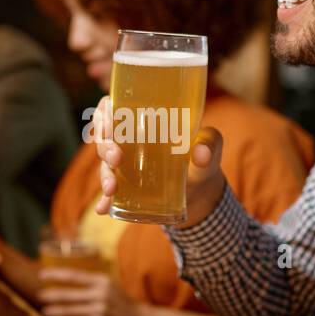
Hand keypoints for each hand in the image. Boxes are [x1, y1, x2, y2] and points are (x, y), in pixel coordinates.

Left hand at [38, 268, 151, 315]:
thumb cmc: (119, 303)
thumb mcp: (108, 287)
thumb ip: (89, 284)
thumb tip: (64, 281)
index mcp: (102, 280)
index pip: (75, 275)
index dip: (56, 274)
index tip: (41, 274)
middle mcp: (102, 293)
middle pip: (72, 293)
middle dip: (54, 294)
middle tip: (39, 296)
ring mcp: (102, 309)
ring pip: (73, 310)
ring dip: (57, 311)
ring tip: (44, 311)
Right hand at [92, 95, 227, 227]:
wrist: (202, 192)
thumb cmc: (204, 158)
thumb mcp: (211, 147)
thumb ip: (210, 143)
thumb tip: (201, 153)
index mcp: (144, 120)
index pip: (112, 107)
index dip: (104, 113)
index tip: (111, 124)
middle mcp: (129, 141)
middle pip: (104, 136)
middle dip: (104, 147)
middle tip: (116, 159)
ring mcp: (125, 166)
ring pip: (104, 164)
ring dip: (104, 175)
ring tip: (112, 189)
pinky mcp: (127, 188)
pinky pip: (109, 193)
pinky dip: (105, 201)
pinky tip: (104, 209)